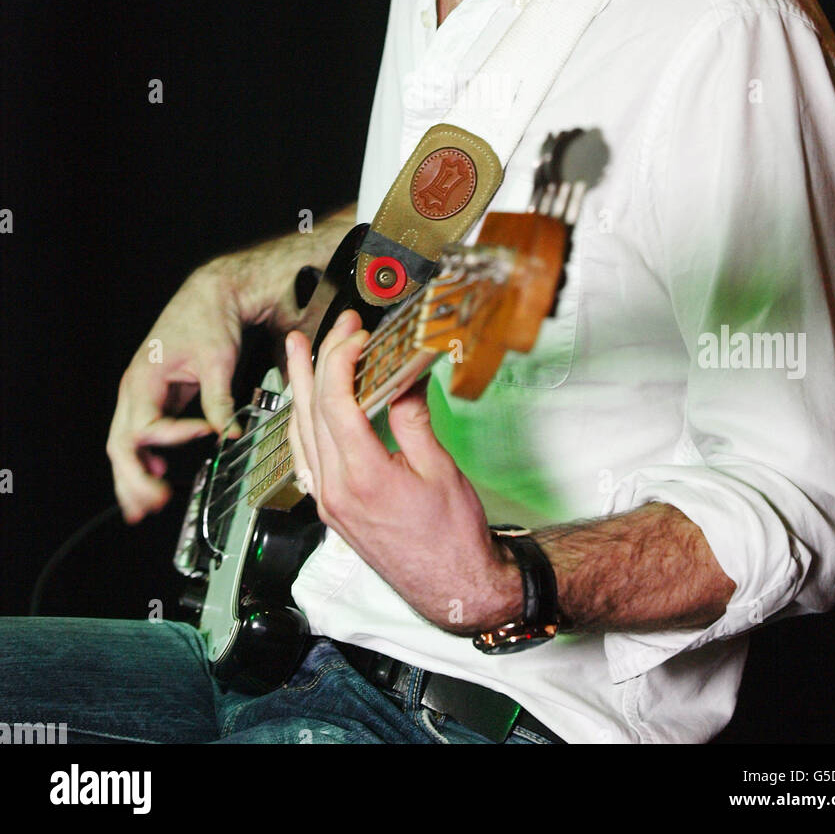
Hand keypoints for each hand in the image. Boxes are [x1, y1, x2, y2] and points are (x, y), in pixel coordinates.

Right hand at [107, 263, 241, 522]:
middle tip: (154, 504)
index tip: (207, 433)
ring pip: (124, 445)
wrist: (210, 295)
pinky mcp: (154, 398)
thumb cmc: (208, 319)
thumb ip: (219, 401)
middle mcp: (134, 389)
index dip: (175, 437)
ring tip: (144, 508)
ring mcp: (141, 395)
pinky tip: (157, 477)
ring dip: (132, 477)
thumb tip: (230, 434)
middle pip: (120, 445)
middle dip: (134, 479)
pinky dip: (144, 460)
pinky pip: (141, 436)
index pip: (146, 426)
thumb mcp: (218, 360)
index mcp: (143, 378)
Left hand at [285, 310, 522, 633]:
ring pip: (301, 433)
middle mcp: (335, 490)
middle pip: (312, 411)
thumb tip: (404, 375)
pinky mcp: (332, 508)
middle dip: (319, 361)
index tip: (357, 334)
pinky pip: (306, 456)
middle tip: (333, 327)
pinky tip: (306, 407)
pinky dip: (304, 423)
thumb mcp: (440, 469)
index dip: (341, 359)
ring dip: (300, 388)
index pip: (335, 402)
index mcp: (362, 477)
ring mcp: (328, 501)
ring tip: (298, 352)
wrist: (455, 589)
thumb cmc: (454, 537)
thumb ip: (413, 418)